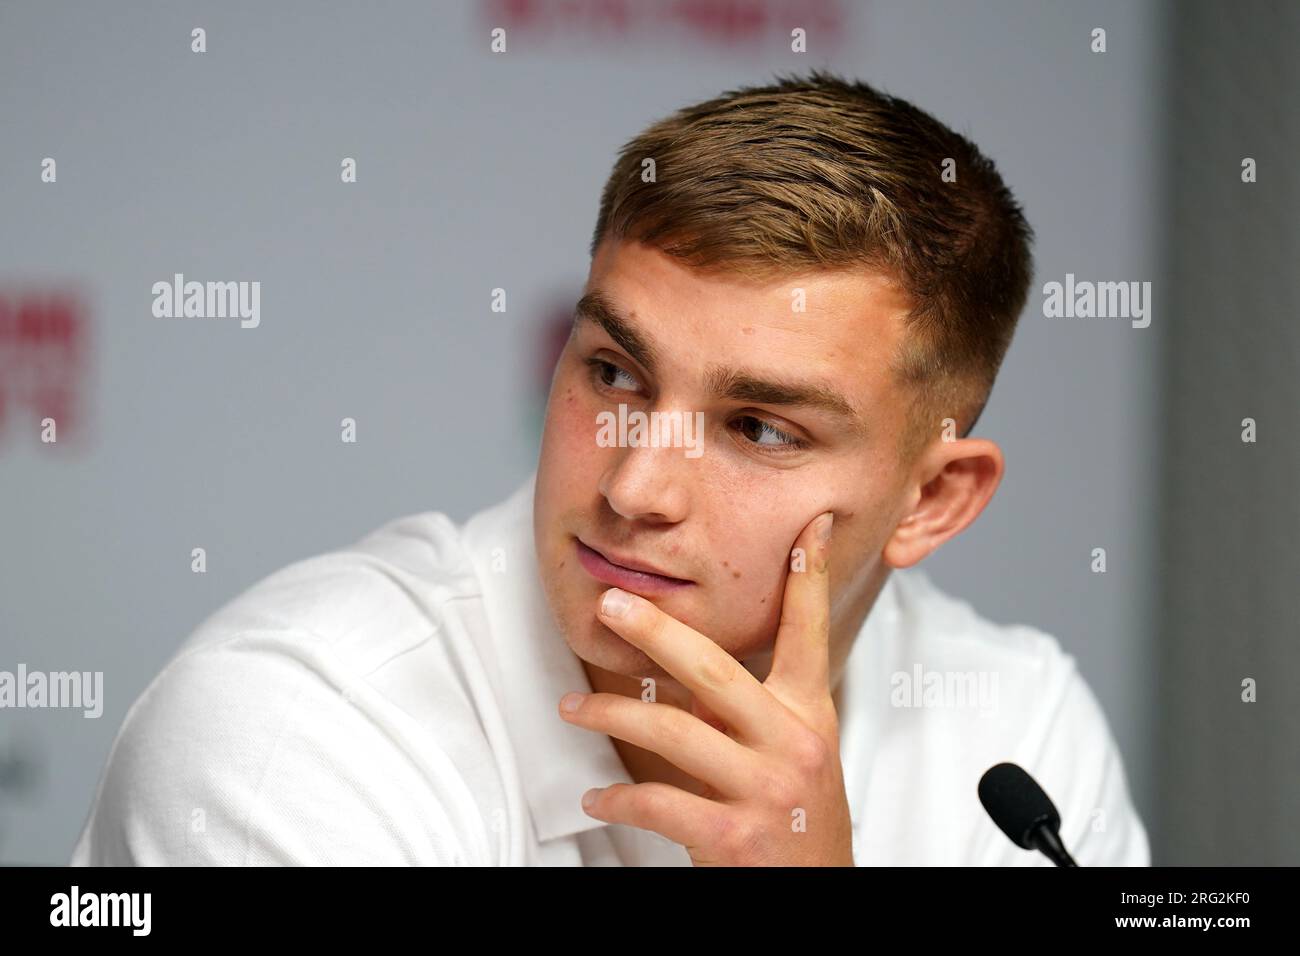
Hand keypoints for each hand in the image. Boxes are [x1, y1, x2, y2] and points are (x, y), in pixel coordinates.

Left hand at [557, 510, 853, 865]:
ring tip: (572, 709)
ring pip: (672, 731)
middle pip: (713, 669)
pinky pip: (659, 803)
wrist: (820, 897)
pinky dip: (619, 798)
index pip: (809, 633)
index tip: (807, 525)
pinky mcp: (735, 836)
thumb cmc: (800, 822)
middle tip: (609, 604)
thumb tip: (686, 672)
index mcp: (810, 714)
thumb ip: (750, 710)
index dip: (808, 576)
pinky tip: (597, 796)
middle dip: (654, 631)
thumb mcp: (795, 755)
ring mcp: (766, 788)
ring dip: (611, 714)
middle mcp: (793, 742)